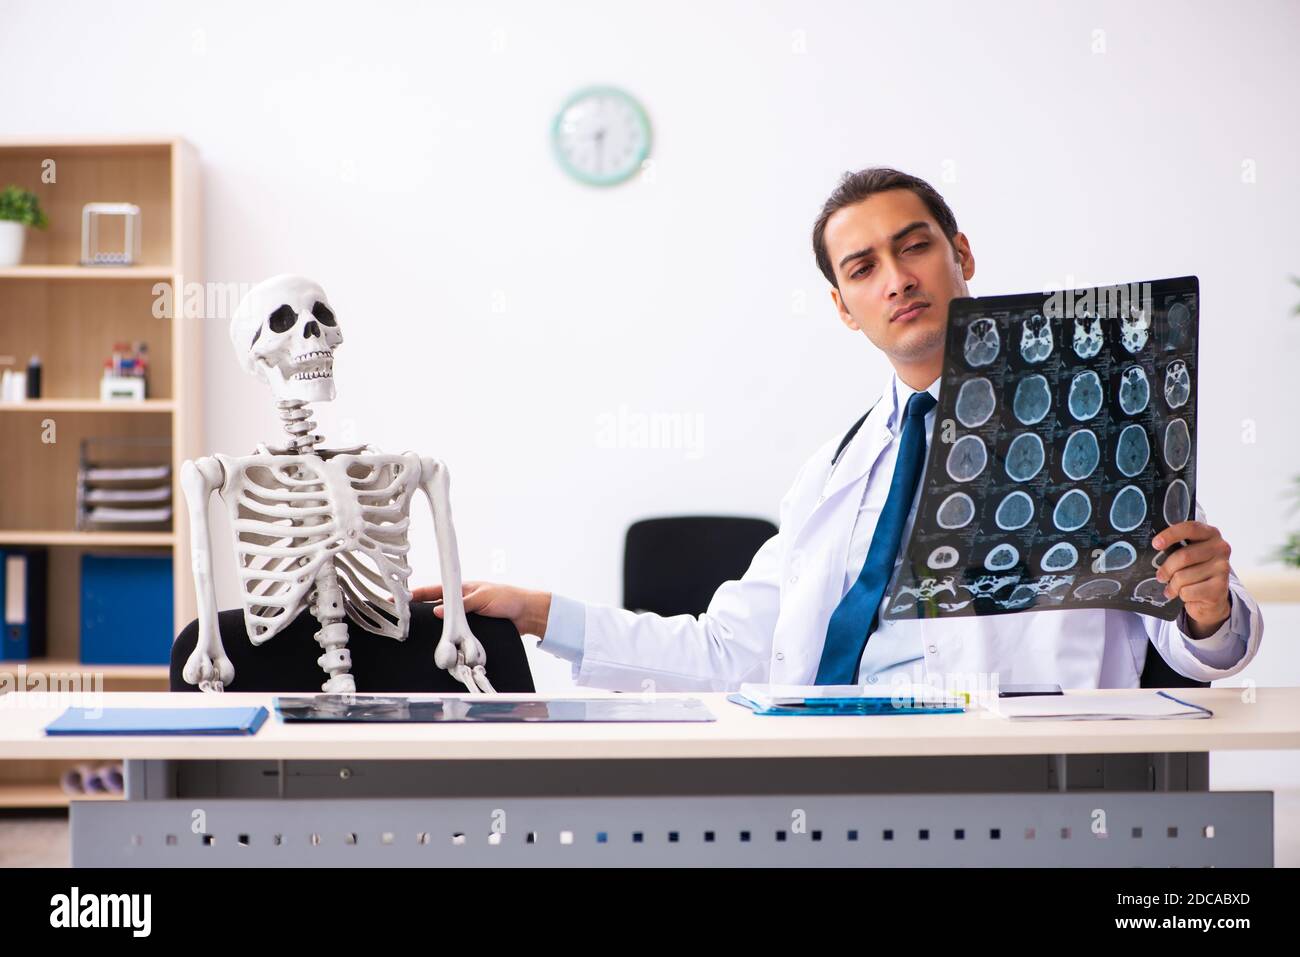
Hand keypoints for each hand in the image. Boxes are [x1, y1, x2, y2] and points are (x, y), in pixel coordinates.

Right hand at [411, 581, 551, 638]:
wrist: (528, 615)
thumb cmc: (508, 599)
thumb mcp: (484, 597)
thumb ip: (463, 605)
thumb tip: (437, 611)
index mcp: (462, 590)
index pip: (434, 591)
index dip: (416, 594)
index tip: (397, 599)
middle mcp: (461, 604)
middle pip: (435, 609)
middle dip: (419, 614)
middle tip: (400, 620)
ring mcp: (466, 618)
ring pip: (444, 625)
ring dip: (435, 632)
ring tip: (415, 637)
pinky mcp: (473, 631)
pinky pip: (456, 636)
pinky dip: (449, 642)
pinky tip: (440, 648)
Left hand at [1153, 522, 1232, 636]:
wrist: (1213, 595)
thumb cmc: (1195, 569)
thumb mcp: (1189, 553)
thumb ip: (1177, 546)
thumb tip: (1156, 546)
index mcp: (1211, 534)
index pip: (1191, 528)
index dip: (1171, 535)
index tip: (1156, 544)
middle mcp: (1221, 548)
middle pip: (1183, 556)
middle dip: (1166, 569)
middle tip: (1160, 576)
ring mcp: (1223, 568)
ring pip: (1182, 577)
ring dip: (1173, 585)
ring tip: (1174, 587)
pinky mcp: (1220, 588)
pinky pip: (1188, 592)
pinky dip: (1181, 595)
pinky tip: (1186, 594)